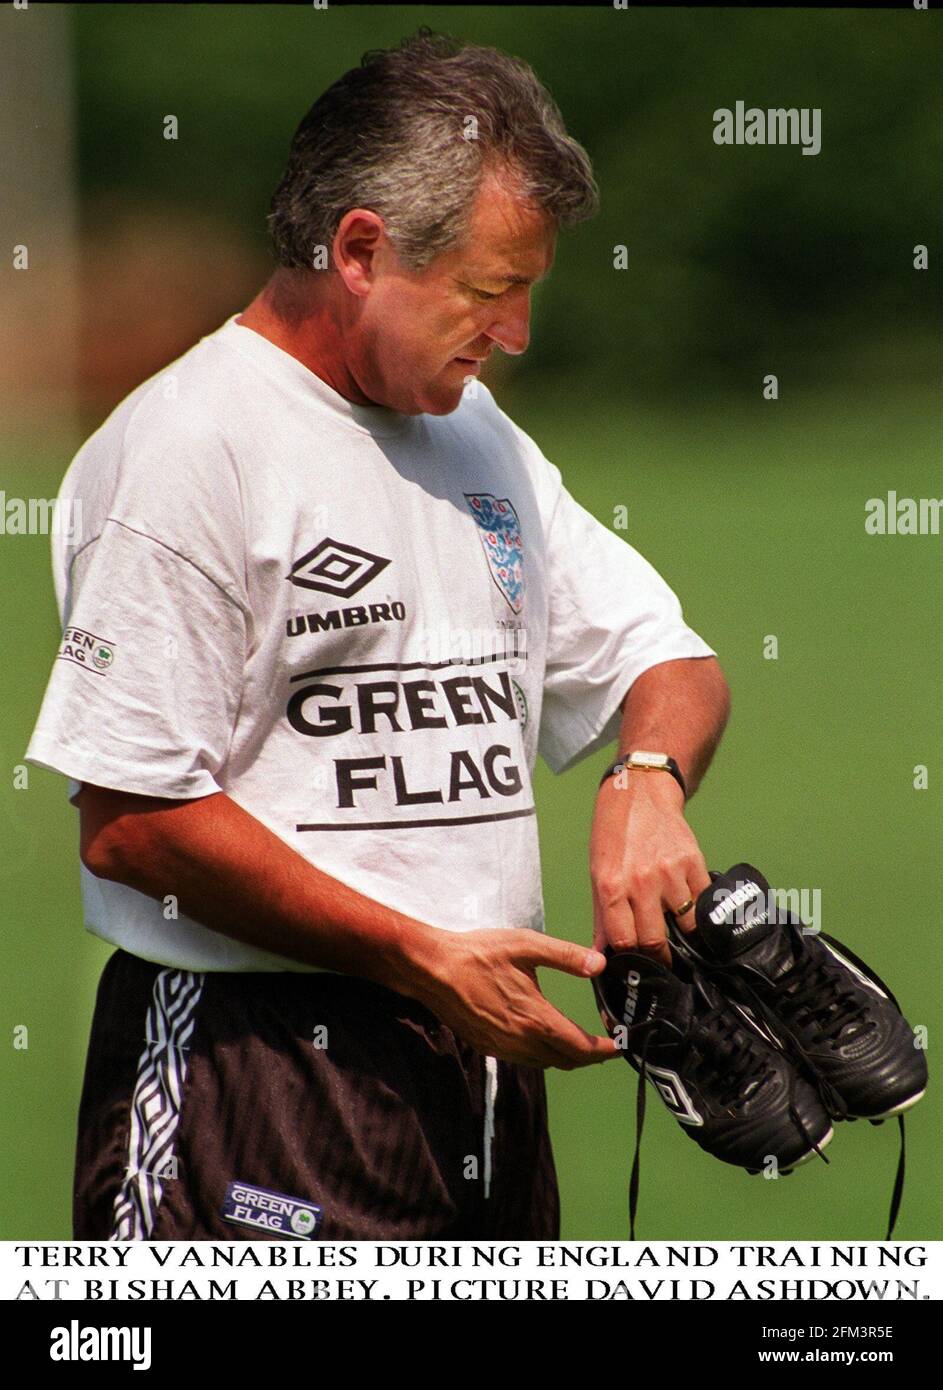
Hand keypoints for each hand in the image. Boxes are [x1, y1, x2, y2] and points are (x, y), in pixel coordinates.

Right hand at [414, 928, 620, 1069]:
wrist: (433, 970)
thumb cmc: (478, 954)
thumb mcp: (526, 945)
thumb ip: (566, 956)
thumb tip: (599, 964)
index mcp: (536, 1019)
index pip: (581, 1048)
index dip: (604, 1050)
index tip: (619, 1045)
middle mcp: (521, 1041)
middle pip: (566, 1061)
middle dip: (589, 1057)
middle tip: (604, 1046)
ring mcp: (502, 1048)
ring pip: (545, 1063)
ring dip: (565, 1057)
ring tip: (578, 1043)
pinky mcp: (487, 1047)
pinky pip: (523, 1059)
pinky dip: (541, 1054)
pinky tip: (541, 1037)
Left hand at [589, 769, 710, 965]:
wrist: (640, 793)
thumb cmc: (614, 835)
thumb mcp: (598, 873)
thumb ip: (602, 916)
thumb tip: (600, 956)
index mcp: (612, 886)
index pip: (625, 941)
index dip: (634, 961)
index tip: (641, 970)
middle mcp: (641, 882)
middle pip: (656, 940)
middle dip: (661, 958)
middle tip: (665, 963)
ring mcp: (671, 873)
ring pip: (685, 926)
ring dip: (684, 935)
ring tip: (680, 935)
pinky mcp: (694, 863)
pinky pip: (703, 902)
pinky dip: (700, 911)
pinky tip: (692, 909)